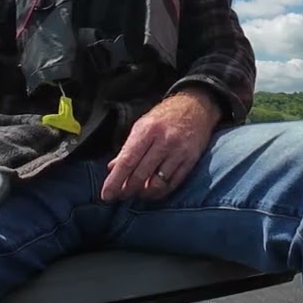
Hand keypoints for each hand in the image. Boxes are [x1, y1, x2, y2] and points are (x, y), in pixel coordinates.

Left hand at [100, 87, 221, 201]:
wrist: (196, 106)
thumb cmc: (165, 117)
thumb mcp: (142, 125)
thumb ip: (128, 147)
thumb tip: (112, 168)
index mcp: (147, 130)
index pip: (127, 161)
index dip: (115, 180)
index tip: (107, 194)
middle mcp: (163, 141)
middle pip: (140, 175)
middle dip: (127, 190)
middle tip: (120, 195)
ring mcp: (179, 152)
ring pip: (157, 183)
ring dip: (144, 193)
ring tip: (137, 193)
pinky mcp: (190, 160)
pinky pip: (173, 184)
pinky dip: (160, 192)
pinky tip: (153, 191)